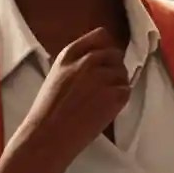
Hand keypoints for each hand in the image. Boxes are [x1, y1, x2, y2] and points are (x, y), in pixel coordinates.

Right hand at [12, 27, 129, 172]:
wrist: (47, 136)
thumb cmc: (47, 111)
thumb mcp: (56, 75)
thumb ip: (75, 63)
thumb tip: (99, 58)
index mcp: (69, 54)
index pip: (100, 36)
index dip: (106, 47)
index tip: (105, 58)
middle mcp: (87, 61)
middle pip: (115, 54)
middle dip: (113, 67)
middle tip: (105, 85)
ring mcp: (102, 77)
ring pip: (122, 73)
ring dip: (117, 84)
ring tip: (102, 100)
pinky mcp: (114, 95)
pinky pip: (126, 90)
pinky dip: (121, 99)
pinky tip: (106, 108)